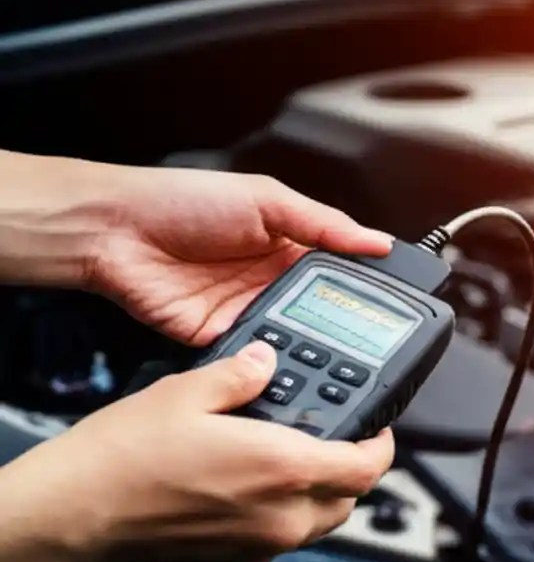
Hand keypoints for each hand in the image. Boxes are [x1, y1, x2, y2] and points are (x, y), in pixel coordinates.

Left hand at [0, 151, 391, 344]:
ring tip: (329, 352)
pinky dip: (265, 361)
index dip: (363, 289)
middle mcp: (270, 282)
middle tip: (366, 337)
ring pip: (291, 339)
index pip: (339, 273)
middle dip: (339, 325)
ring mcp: (245, 312)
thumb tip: (379, 242)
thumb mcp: (268, 199)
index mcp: (288, 245)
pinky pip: (251, 357)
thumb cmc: (181, 200)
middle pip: (320, 312)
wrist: (114, 231)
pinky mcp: (218, 339)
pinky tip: (282, 359)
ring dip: (305, 345)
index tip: (391, 306)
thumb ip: (325, 225)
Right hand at [0, 341, 393, 561]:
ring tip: (292, 457)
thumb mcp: (187, 391)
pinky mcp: (236, 561)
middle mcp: (282, 515)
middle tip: (332, 435)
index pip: (370, 466)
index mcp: (285, 469)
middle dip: (351, 466)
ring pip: (321, 521)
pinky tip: (255, 486)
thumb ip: (241, 374)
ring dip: (322, 492)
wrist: (75, 515)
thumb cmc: (125, 458)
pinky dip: (286, 513)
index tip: (376, 426)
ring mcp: (260, 544)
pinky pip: (285, 538)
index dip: (382, 443)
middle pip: (351, 496)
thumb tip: (267, 360)